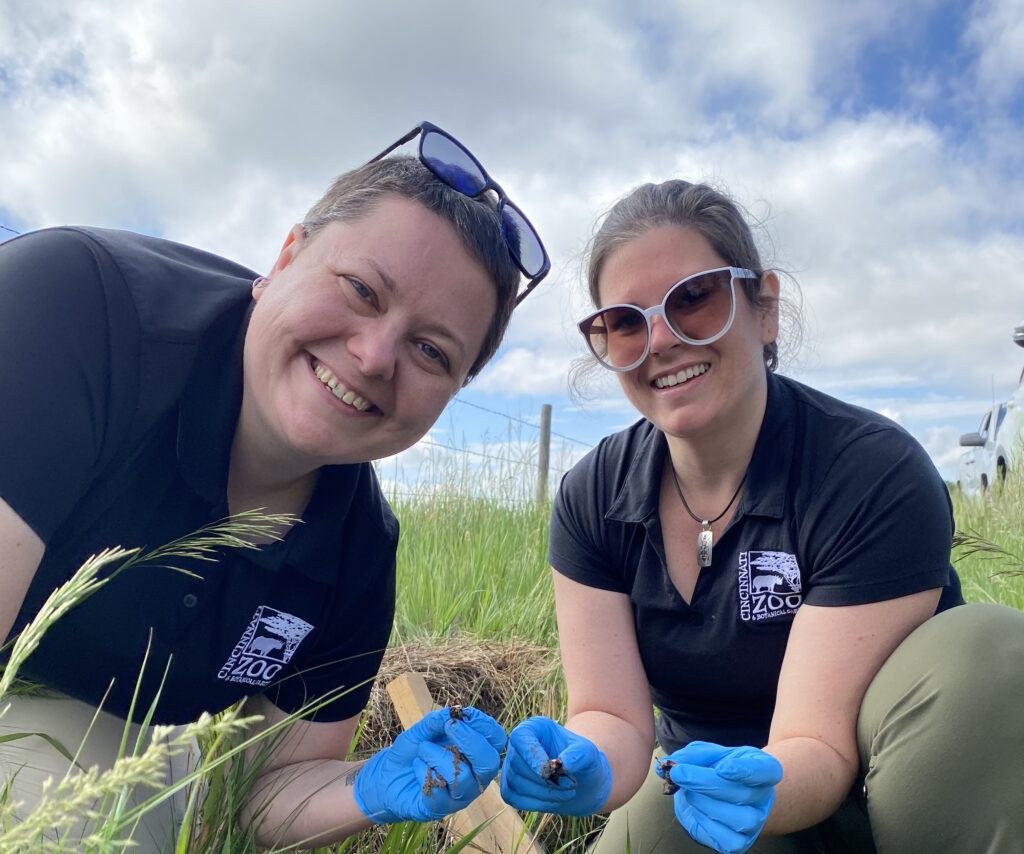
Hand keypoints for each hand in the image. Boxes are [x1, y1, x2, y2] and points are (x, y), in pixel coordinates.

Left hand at [354, 706, 506, 823]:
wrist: (387, 774)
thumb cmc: (414, 749)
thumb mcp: (426, 728)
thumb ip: (441, 719)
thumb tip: (455, 712)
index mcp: (477, 752)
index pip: (497, 740)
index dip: (485, 725)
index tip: (463, 715)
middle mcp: (475, 775)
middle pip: (490, 763)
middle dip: (470, 741)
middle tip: (450, 727)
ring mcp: (460, 794)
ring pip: (463, 776)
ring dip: (438, 756)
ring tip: (423, 749)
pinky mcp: (440, 808)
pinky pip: (440, 791)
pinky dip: (424, 772)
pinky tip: (417, 767)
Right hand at [500, 716, 611, 815]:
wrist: (584, 782)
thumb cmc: (583, 761)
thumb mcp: (588, 754)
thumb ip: (579, 754)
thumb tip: (563, 763)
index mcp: (534, 728)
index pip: (520, 738)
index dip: (531, 756)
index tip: (550, 773)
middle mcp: (518, 745)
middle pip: (517, 764)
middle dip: (545, 781)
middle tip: (571, 786)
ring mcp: (511, 766)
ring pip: (515, 783)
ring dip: (544, 794)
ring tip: (568, 793)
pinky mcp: (510, 787)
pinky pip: (514, 799)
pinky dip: (535, 804)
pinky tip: (554, 801)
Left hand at [657, 742, 782, 853]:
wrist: (720, 794)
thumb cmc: (716, 768)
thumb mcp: (707, 754)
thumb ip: (692, 756)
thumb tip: (671, 764)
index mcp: (763, 768)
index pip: (765, 770)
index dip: (745, 770)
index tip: (723, 768)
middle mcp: (764, 796)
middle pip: (743, 794)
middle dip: (707, 784)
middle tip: (679, 774)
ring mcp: (756, 822)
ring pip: (740, 820)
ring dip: (706, 805)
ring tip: (689, 794)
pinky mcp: (742, 842)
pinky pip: (728, 839)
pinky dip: (706, 824)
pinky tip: (697, 811)